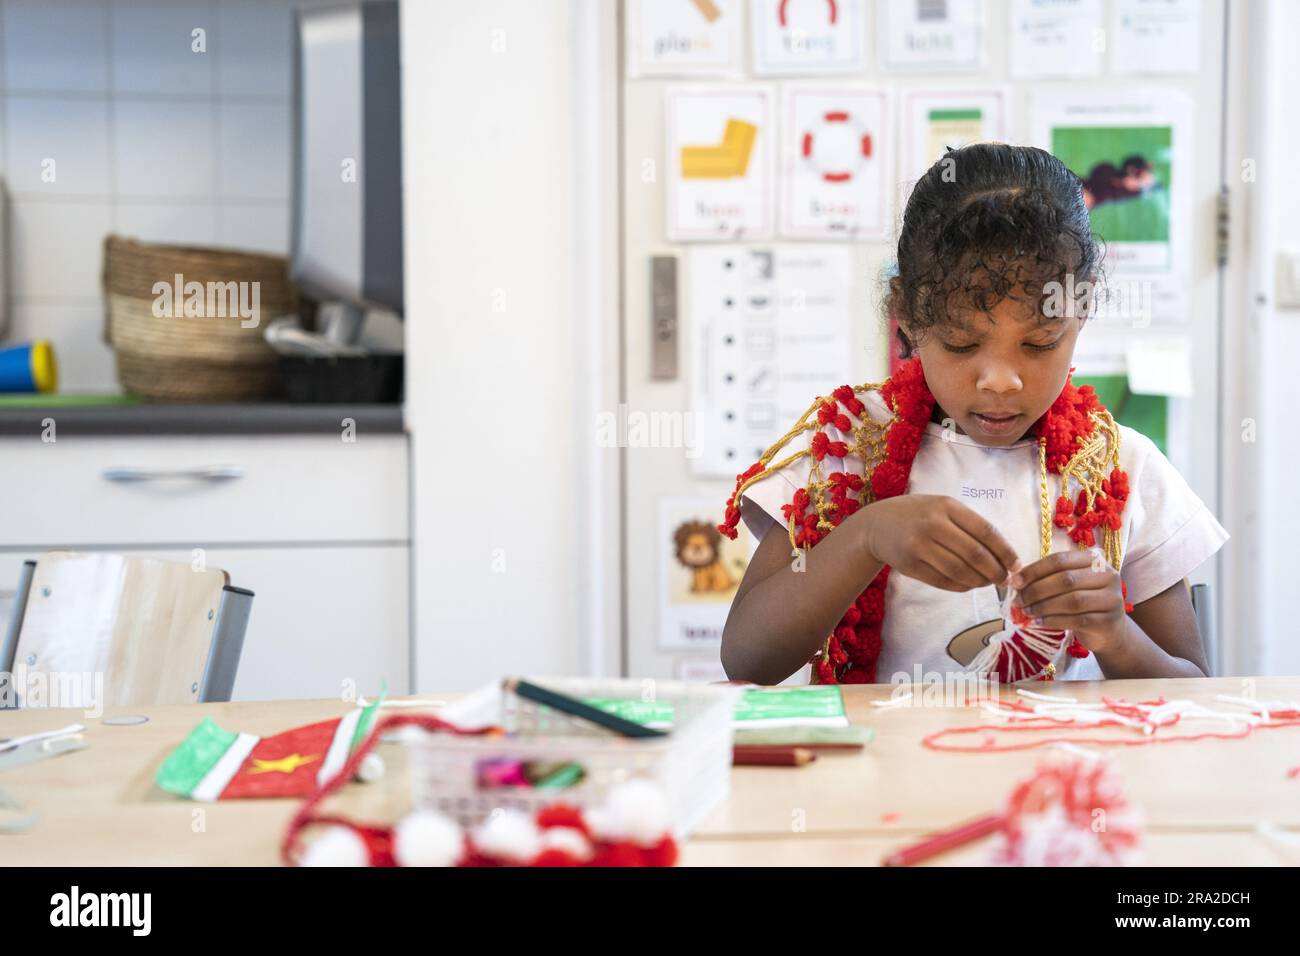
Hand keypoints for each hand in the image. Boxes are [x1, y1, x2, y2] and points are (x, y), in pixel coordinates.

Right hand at [860, 495, 1020, 592]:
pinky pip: (943, 581)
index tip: (1016, 565)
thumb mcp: (942, 509)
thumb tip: (1003, 557)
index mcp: (946, 506)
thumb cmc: (918, 515)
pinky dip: (961, 586)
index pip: (985, 531)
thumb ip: (969, 527)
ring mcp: (919, 546)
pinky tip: (968, 585)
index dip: (1005, 551)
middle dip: (995, 571)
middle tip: (1005, 580)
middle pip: (974, 554)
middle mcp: (932, 524)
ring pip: (960, 571)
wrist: (876, 525)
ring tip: (987, 583)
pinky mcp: (910, 565)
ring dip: (979, 581)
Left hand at [1012, 550, 1127, 651]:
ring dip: (1043, 606)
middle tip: (1018, 600)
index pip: (1061, 560)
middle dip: (1036, 590)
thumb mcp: (1071, 586)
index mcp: (1095, 560)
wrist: (1110, 632)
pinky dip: (1053, 620)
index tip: (1015, 581)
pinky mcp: (1108, 621)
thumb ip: (1049, 578)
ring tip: (1026, 611)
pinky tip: (1039, 622)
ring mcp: (1111, 599)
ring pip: (1071, 600)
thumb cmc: (1084, 604)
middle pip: (1066, 579)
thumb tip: (1016, 580)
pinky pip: (1076, 620)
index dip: (1035, 570)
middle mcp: (1108, 576)